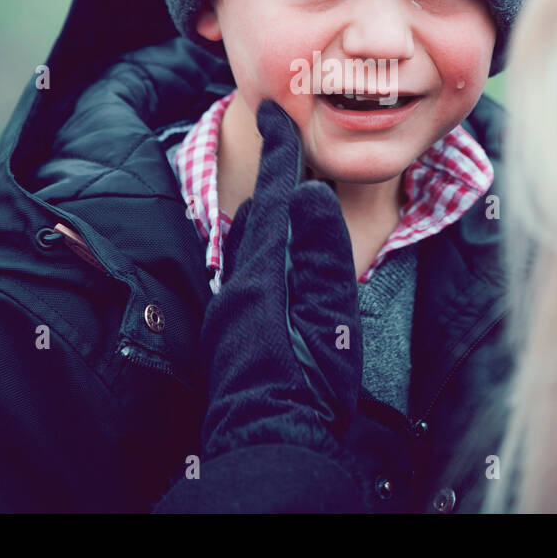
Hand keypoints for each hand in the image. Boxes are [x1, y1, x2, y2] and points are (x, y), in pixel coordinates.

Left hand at [197, 98, 362, 462]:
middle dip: (271, 183)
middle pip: (254, 219)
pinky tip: (282, 268)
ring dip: (269, 222)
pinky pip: (248, 276)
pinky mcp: (232, 337)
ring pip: (248, 250)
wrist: (271, 446)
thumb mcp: (327, 315)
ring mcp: (229, 313)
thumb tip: (307, 194)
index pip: (270, 196)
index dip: (275, 153)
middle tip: (288, 149)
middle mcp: (237, 286)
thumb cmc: (308, 386)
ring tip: (292, 203)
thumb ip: (320, 254)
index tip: (273, 111)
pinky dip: (265, 255)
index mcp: (261, 273)